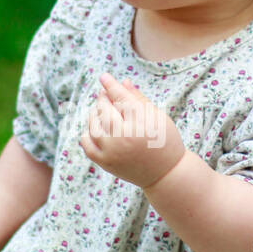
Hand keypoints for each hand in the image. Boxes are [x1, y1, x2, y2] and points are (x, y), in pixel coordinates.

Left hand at [79, 72, 185, 188]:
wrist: (166, 175)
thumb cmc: (165, 142)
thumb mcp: (158, 117)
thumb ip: (139, 99)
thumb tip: (122, 81)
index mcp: (141, 123)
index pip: (121, 98)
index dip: (111, 85)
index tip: (103, 77)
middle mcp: (125, 136)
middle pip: (105, 109)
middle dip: (103, 99)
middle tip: (105, 96)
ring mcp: (113, 151)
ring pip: (93, 124)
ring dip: (95, 114)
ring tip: (103, 112)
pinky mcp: (105, 163)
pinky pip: (87, 143)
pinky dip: (88, 133)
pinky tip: (97, 129)